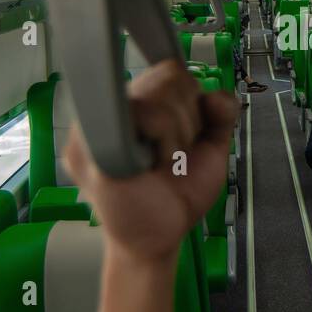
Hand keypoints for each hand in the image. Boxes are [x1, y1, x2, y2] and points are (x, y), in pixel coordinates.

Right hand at [63, 60, 238, 263]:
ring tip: (161, 165)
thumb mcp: (208, 149)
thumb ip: (219, 116)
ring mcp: (93, 126)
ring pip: (157, 100)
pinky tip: (153, 168)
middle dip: (187, 122)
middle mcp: (106, 108)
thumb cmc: (175, 195)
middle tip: (171, 157)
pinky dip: (163, 146)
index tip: (184, 139)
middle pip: (167, 78)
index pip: (170, 72)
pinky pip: (144, 120)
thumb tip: (217, 96)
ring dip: (175, 140)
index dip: (189, 103)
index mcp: (131, 103)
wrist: (157, 239)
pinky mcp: (93, 148)